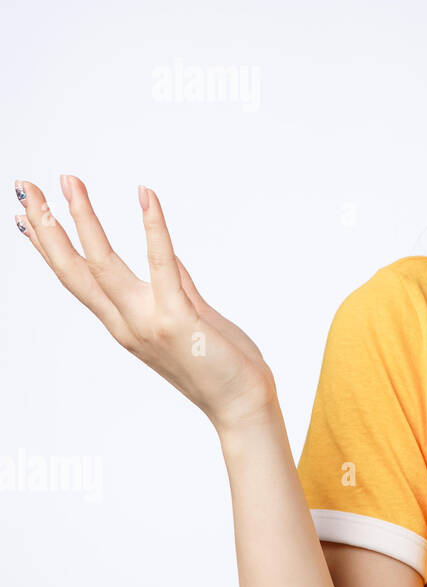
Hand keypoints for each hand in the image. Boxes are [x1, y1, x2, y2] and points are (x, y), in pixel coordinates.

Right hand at [14, 175, 278, 436]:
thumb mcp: (189, 316)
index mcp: (124, 324)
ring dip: (83, 219)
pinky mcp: (178, 318)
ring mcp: (148, 322)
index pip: (76, 280)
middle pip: (74, 269)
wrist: (243, 404)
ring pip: (103, 264)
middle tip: (24, 185)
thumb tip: (163, 251)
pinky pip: (163, 264)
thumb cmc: (221, 364)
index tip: (23, 216)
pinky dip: (153, 227)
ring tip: (68, 181)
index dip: (47, 247)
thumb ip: (175, 284)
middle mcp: (127, 323)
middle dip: (47, 227)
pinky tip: (145, 195)